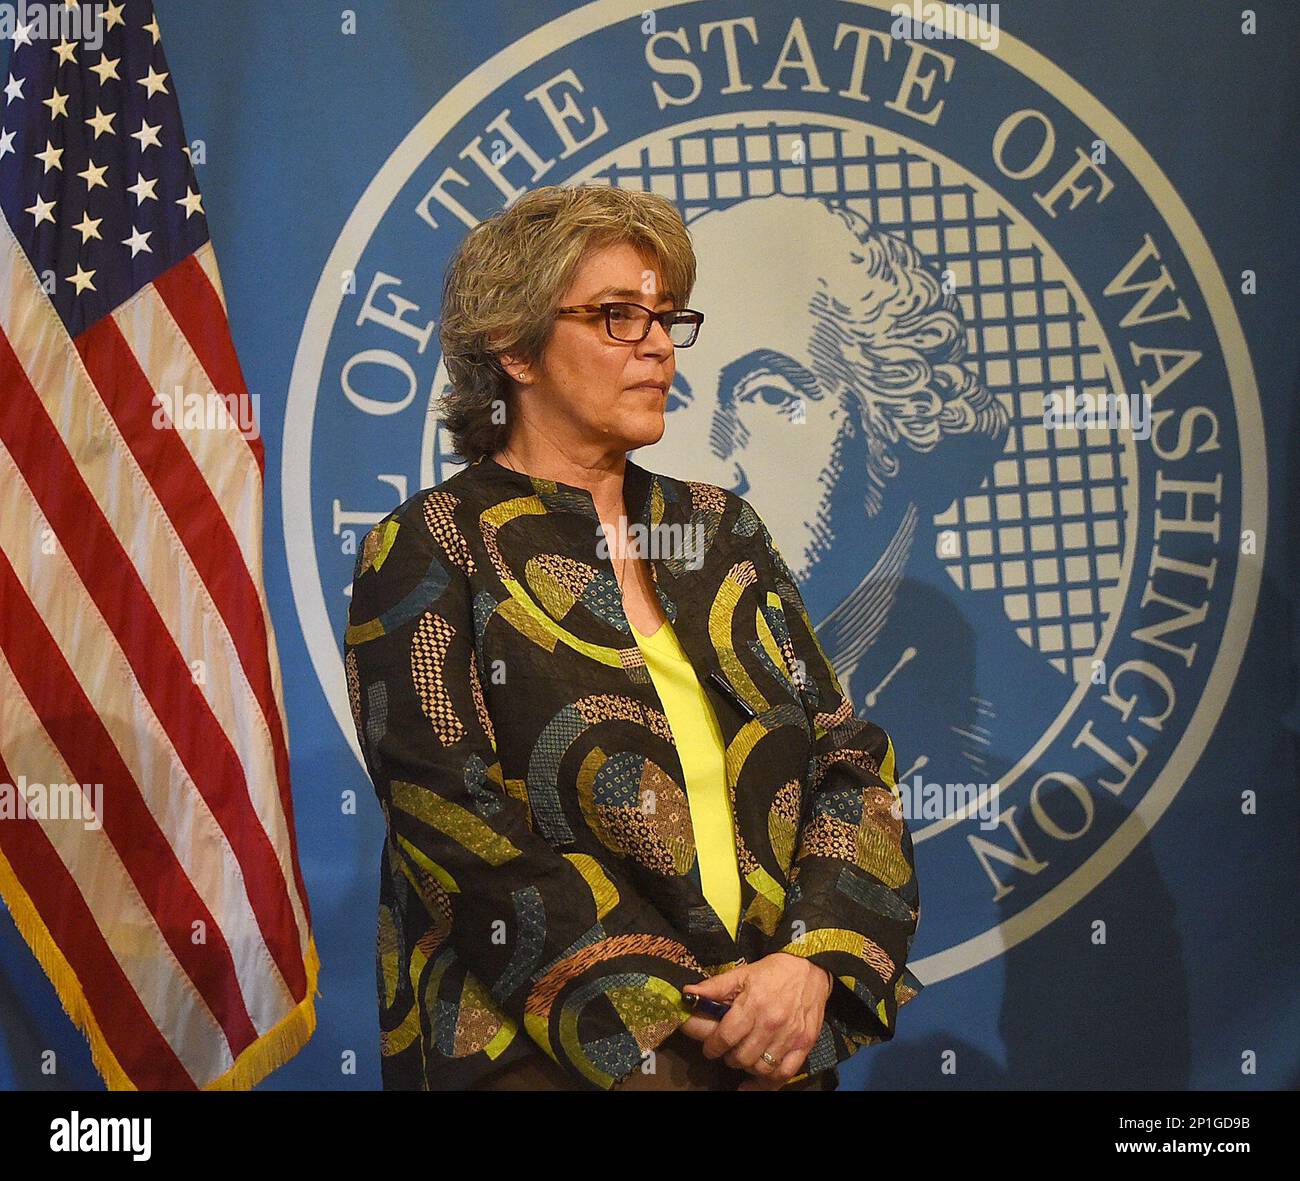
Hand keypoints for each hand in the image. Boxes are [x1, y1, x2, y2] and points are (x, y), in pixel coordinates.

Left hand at [678, 953, 833, 1086]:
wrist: (811, 969)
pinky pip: (784, 1074)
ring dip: (747, 1066)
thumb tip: (688, 993)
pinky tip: (756, 1081)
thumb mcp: (742, 974)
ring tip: (743, 1057)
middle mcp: (770, 1024)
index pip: (725, 1037)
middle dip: (729, 1057)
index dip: (712, 1047)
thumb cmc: (773, 972)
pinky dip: (768, 1082)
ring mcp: (789, 1037)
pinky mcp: (804, 1045)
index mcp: (752, 1005)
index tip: (710, 1048)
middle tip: (728, 1050)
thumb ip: (715, 987)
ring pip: (760, 1067)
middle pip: (741, 1057)